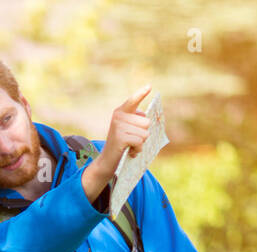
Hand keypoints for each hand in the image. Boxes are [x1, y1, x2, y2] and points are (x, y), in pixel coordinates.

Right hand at [83, 84, 151, 200]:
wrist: (107, 161)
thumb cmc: (121, 144)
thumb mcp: (128, 129)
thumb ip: (137, 122)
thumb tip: (148, 121)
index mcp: (120, 112)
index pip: (133, 101)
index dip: (141, 93)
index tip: (149, 86)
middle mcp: (118, 116)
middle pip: (146, 123)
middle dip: (143, 134)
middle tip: (131, 140)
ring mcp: (118, 127)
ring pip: (145, 134)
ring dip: (140, 143)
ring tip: (130, 146)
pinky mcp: (120, 138)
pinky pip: (139, 142)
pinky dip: (137, 150)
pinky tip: (129, 152)